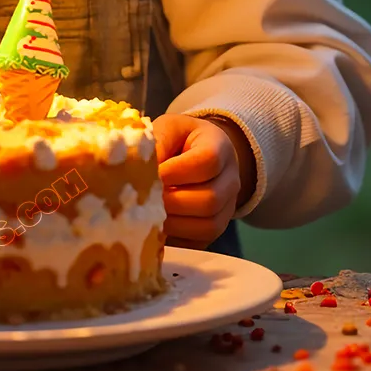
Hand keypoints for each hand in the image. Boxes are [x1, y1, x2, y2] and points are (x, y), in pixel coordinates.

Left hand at [152, 113, 254, 248]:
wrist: (200, 153)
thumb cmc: (179, 139)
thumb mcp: (168, 128)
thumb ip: (157, 142)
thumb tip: (140, 167)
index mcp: (220, 146)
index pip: (207, 161)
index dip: (176, 171)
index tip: (150, 174)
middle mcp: (231, 180)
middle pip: (210, 199)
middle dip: (171, 202)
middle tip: (144, 200)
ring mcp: (228, 208)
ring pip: (208, 225)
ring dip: (174, 223)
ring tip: (148, 214)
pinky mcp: (217, 230)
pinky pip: (200, 242)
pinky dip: (177, 239)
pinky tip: (156, 228)